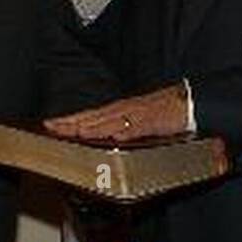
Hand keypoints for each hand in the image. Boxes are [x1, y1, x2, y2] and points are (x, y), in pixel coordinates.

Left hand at [43, 83, 188, 142]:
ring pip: (111, 121)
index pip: (90, 115)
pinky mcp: (154, 121)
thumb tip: (106, 140)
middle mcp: (125, 109)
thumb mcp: (139, 121)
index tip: (51, 124)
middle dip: (72, 122)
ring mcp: (139, 115)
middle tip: (50, 127)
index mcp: (121, 110)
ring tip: (74, 131)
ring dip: (92, 126)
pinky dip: (125, 131)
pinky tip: (113, 136)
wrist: (191, 102)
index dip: (70, 119)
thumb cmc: (165, 112)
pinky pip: (138, 127)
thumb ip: (122, 129)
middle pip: (94, 116)